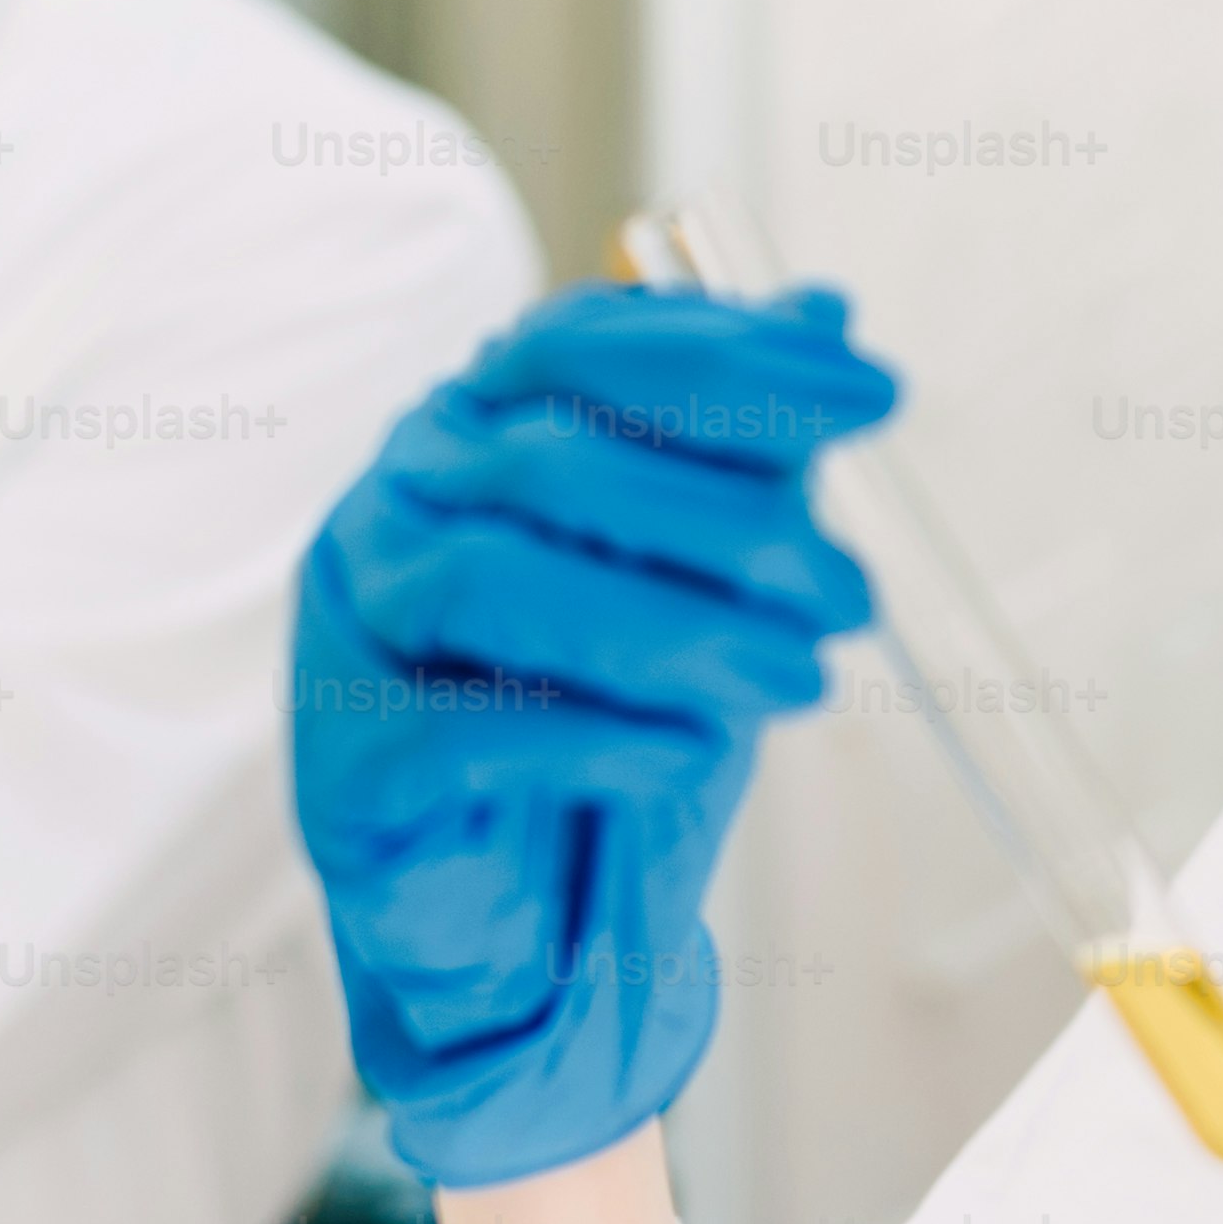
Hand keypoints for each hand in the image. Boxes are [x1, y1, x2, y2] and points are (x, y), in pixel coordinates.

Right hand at [293, 286, 893, 1189]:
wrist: (517, 916)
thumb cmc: (599, 722)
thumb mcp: (694, 579)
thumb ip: (741, 451)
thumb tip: (829, 307)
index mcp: (473, 426)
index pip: (586, 348)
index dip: (734, 364)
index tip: (877, 394)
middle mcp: (396, 499)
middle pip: (551, 466)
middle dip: (726, 524)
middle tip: (852, 595)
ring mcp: (352, 623)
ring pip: (496, 584)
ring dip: (670, 629)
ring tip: (803, 682)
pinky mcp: (344, 757)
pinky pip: (455, 729)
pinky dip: (588, 737)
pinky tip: (690, 753)